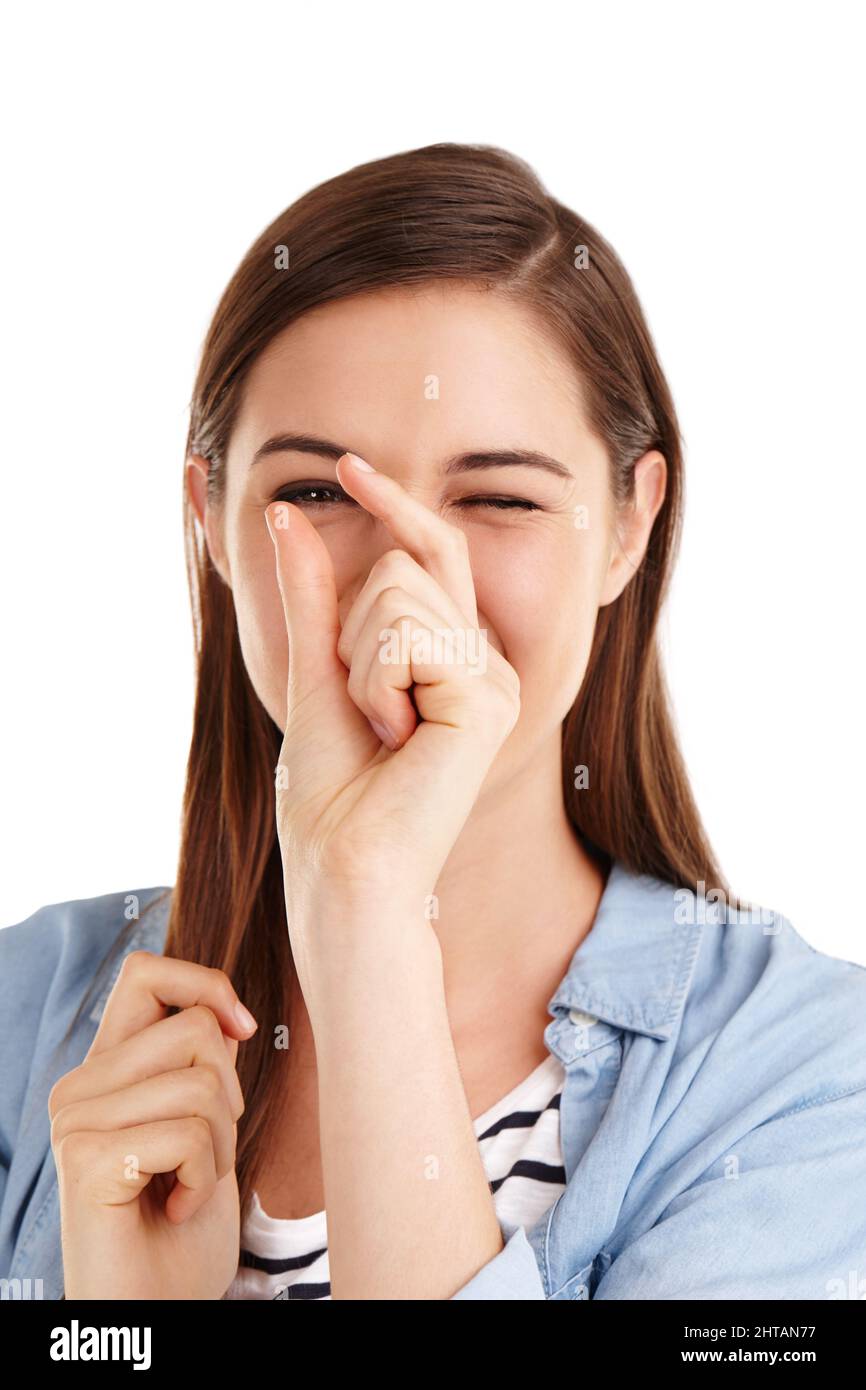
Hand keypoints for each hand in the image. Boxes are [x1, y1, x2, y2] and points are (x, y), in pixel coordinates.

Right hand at [49, 951, 255, 1299]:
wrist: (155, 1312)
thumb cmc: (182, 1229)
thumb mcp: (204, 1130)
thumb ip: (200, 1068)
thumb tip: (222, 1011)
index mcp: (105, 1070)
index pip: (145, 972)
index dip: (204, 982)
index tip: (241, 1026)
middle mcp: (79, 1087)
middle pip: (194, 1028)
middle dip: (229, 1095)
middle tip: (204, 1155)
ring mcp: (75, 1122)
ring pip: (200, 1081)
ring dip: (220, 1146)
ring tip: (187, 1187)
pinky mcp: (86, 1160)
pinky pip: (187, 1133)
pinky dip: (204, 1178)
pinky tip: (176, 1209)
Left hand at [266, 451, 520, 972]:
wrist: (344, 865)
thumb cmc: (332, 791)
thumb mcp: (317, 671)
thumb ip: (313, 595)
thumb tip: (289, 513)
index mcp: (456, 659)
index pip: (433, 552)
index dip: (394, 503)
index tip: (347, 464)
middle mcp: (485, 663)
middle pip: (404, 565)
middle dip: (351, 630)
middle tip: (366, 712)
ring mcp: (492, 680)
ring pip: (400, 592)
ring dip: (358, 663)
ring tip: (380, 731)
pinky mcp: (485, 700)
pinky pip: (406, 636)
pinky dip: (373, 685)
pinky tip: (395, 740)